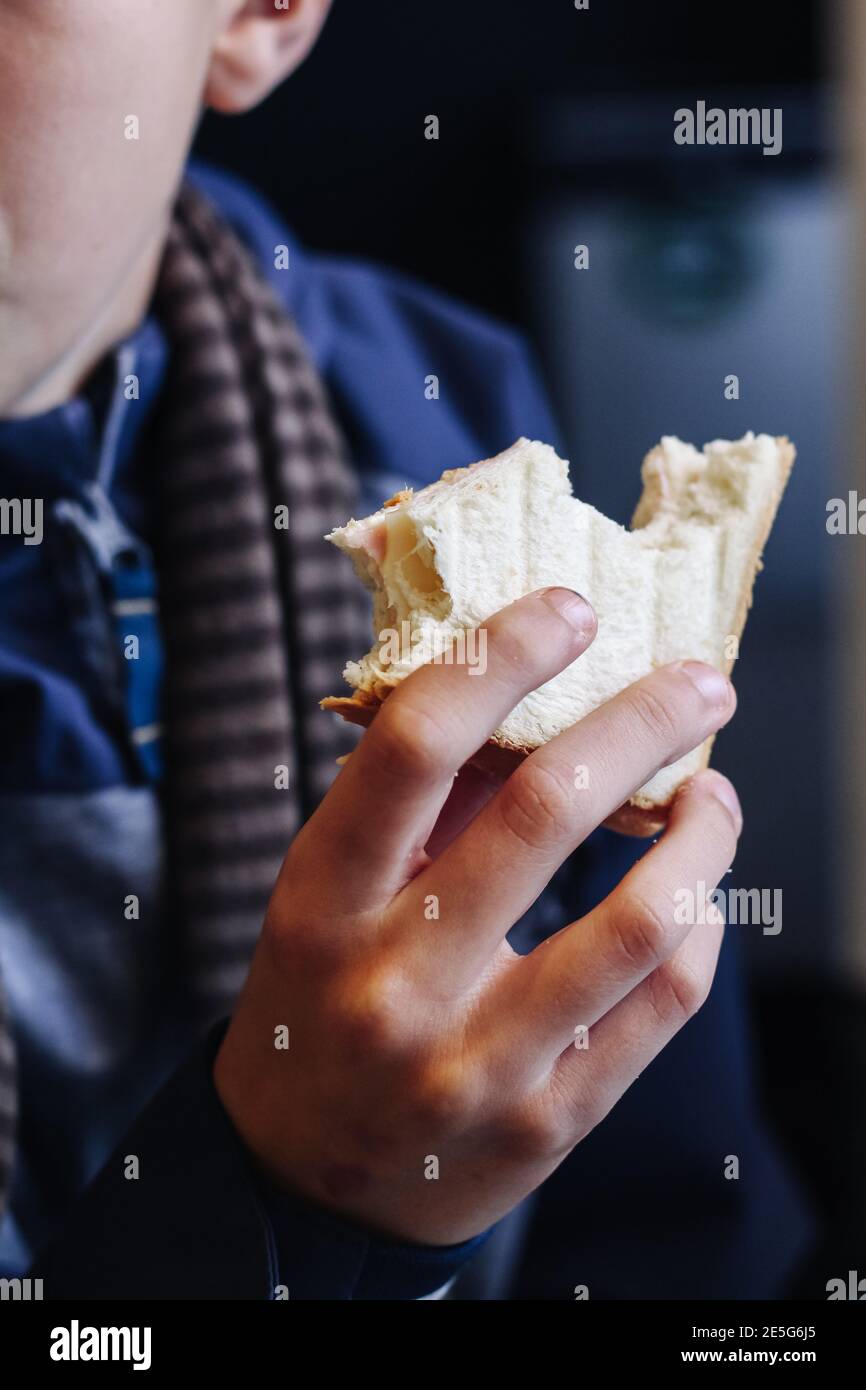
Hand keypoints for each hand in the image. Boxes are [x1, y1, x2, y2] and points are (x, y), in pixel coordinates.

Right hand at [214, 588, 740, 1244]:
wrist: (305, 1179)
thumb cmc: (319, 1001)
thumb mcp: (329, 897)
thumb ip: (422, 807)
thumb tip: (535, 698)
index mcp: (322, 899)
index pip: (413, 747)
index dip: (503, 657)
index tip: (571, 612)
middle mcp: (395, 980)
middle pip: (544, 809)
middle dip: (644, 720)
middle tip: (700, 682)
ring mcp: (475, 1062)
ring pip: (636, 920)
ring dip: (702, 834)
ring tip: (714, 794)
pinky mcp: (546, 1122)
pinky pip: (660, 1006)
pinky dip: (697, 929)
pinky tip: (697, 898)